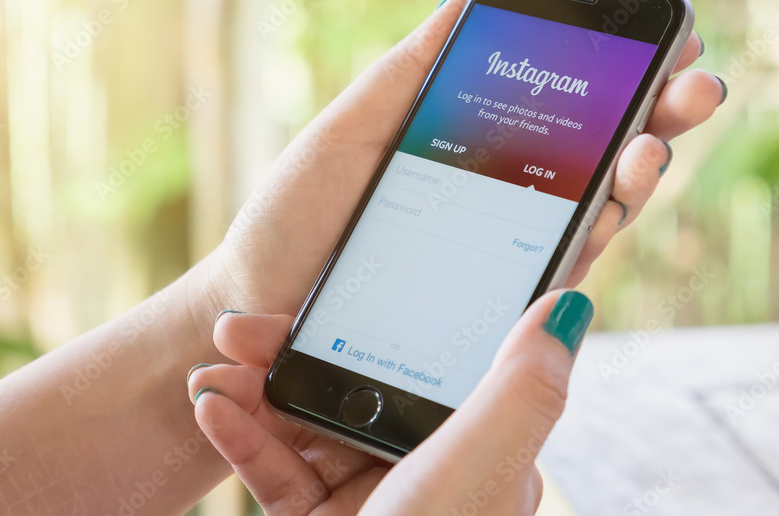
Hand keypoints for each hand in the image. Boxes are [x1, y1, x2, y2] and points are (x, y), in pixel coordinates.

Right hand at [188, 289, 593, 513]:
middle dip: (292, 351)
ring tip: (214, 368)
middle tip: (243, 326)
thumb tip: (566, 309)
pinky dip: (242, 438)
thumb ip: (519, 390)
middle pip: (354, 382)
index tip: (332, 286)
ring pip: (307, 420)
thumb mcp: (479, 470)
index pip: (426, 358)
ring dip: (254, 389)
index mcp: (475, 446)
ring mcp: (370, 497)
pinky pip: (278, 469)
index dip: (376, 317)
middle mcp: (424, 467)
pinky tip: (212, 409)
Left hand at [194, 0, 720, 331]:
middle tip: (692, 82)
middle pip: (596, 156)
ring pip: (596, 208)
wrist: (260, 303)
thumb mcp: (351, 125)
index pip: (558, 110)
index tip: (663, 37)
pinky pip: (563, 263)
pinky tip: (620, 192)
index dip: (617, 76)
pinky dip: (602, 226)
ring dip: (642, 168)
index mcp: (472, 151)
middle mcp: (501, 201)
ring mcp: (504, 252)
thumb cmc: (296, 215)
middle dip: (656, 115)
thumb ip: (411, 70)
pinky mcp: (495, 302)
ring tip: (658, 135)